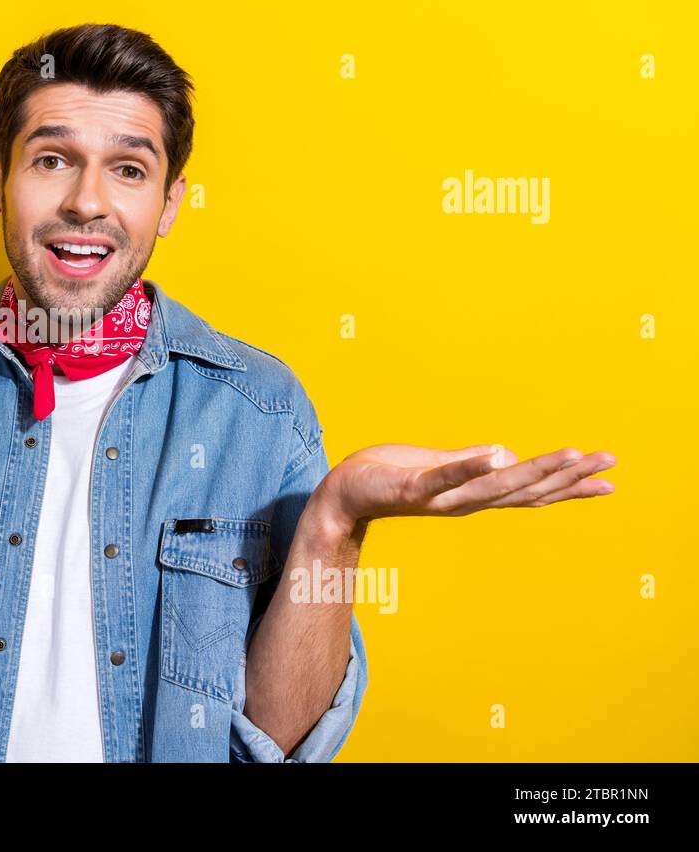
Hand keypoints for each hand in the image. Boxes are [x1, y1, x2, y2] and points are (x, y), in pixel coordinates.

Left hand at [309, 443, 616, 540]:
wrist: (344, 493)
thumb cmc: (390, 476)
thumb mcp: (438, 466)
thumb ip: (471, 462)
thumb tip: (509, 456)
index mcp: (474, 493)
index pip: (530, 491)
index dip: (569, 486)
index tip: (609, 480)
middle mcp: (465, 500)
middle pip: (525, 490)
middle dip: (568, 477)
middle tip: (609, 463)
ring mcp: (441, 496)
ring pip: (495, 484)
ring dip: (534, 470)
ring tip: (571, 455)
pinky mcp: (413, 487)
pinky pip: (444, 476)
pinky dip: (469, 465)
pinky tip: (496, 453)